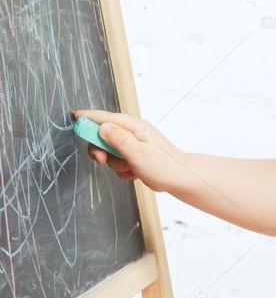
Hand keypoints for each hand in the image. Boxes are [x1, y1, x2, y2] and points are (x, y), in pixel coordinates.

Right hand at [71, 108, 190, 193]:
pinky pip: (119, 162)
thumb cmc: (162, 166)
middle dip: (102, 150)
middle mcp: (134, 133)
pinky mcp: (135, 156)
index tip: (75, 117)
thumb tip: (103, 127)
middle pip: (105, 136)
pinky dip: (124, 170)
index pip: (107, 118)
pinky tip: (134, 173)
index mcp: (135, 127)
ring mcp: (134, 144)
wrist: (179, 179)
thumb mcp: (137, 152)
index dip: (90, 117)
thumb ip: (118, 139)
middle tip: (103, 160)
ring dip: (116, 164)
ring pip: (111, 152)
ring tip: (130, 169)